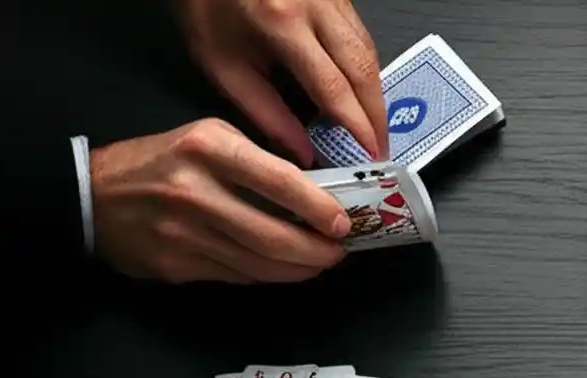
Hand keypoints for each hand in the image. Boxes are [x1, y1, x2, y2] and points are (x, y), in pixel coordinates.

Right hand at [91, 119, 350, 283]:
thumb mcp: (208, 137)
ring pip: (260, 265)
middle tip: (338, 251)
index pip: (280, 182)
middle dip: (317, 252)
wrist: (91, 195)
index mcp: (208, 148)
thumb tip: (315, 193)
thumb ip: (257, 160)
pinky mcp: (177, 266)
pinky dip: (269, 276)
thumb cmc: (161, 161)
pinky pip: (238, 277)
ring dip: (299, 270)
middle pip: (275, 237)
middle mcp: (196, 192)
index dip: (318, 209)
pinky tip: (284, 269)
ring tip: (319, 262)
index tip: (342, 223)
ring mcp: (185, 234)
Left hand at [175, 0, 385, 165]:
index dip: (356, 126)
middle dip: (376, 114)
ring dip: (375, 92)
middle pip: (364, 69)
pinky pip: (361, 34)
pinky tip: (362, 90)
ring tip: (374, 125)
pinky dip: (365, 67)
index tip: (368, 154)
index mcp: (282, 22)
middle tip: (380, 147)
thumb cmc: (206, 6)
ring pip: (368, 50)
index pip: (334, 87)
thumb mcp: (222, 66)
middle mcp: (315, 4)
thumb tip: (301, 151)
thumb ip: (265, 113)